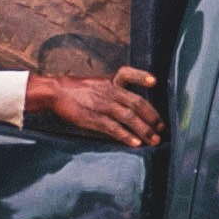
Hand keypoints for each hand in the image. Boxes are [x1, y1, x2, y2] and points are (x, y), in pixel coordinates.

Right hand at [30, 67, 163, 147]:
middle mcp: (109, 91)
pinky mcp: (93, 118)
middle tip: (162, 128)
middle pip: (136, 102)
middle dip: (152, 117)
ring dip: (144, 130)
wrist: (55, 92)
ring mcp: (102, 104)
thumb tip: (132, 106)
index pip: (128, 74)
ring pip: (128, 117)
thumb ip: (115, 91)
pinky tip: (135, 143)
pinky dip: (126, 136)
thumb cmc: (78, 90)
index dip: (142, 77)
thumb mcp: (98, 84)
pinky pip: (113, 127)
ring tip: (154, 140)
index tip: (154, 82)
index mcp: (111, 81)